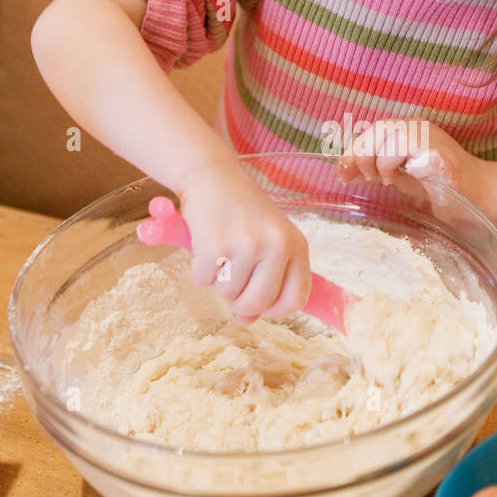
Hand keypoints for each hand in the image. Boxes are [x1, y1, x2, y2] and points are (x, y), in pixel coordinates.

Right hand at [176, 159, 310, 320]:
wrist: (213, 176)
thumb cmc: (242, 212)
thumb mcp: (266, 241)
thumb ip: (265, 280)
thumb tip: (249, 319)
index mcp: (297, 245)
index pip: (296, 299)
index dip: (274, 309)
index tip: (260, 304)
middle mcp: (277, 245)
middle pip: (258, 302)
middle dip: (239, 301)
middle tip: (231, 281)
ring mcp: (247, 244)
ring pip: (228, 294)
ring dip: (217, 282)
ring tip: (219, 253)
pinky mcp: (215, 244)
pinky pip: (203, 280)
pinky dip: (199, 271)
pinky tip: (204, 246)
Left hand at [335, 119, 480, 201]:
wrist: (479, 196)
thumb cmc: (440, 186)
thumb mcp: (401, 174)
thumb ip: (376, 167)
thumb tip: (345, 169)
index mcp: (408, 130)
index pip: (372, 132)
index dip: (353, 152)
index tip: (344, 176)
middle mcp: (420, 128)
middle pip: (379, 129)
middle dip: (364, 155)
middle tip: (370, 179)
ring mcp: (432, 139)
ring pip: (392, 136)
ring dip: (381, 162)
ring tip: (389, 180)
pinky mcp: (441, 156)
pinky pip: (412, 153)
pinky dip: (400, 166)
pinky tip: (407, 179)